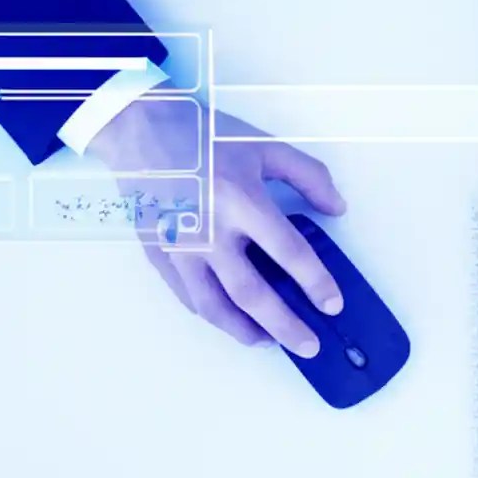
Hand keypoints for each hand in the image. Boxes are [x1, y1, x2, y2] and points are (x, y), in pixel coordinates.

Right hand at [90, 99, 345, 356]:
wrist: (140, 131)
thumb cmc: (205, 138)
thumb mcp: (266, 147)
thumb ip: (309, 177)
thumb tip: (337, 209)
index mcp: (241, 201)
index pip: (288, 253)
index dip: (315, 282)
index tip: (332, 304)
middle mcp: (210, 231)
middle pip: (252, 294)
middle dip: (285, 325)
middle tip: (309, 345)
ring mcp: (181, 249)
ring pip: (215, 307)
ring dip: (246, 331)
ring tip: (271, 342)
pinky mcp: (160, 256)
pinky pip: (189, 298)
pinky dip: (215, 316)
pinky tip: (234, 322)